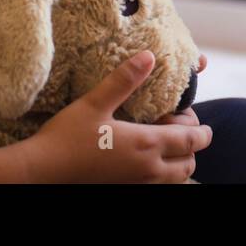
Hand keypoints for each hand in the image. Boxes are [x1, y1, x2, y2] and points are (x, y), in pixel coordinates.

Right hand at [22, 51, 212, 182]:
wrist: (43, 171)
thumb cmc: (67, 136)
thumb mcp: (95, 102)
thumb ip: (124, 80)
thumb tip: (149, 56)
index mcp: (146, 144)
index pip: (190, 141)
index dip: (202, 132)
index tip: (201, 122)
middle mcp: (147, 168)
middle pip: (188, 164)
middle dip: (192, 148)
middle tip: (178, 128)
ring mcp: (136, 183)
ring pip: (174, 179)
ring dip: (178, 163)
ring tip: (164, 144)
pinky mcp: (125, 189)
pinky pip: (157, 186)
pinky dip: (162, 175)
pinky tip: (145, 159)